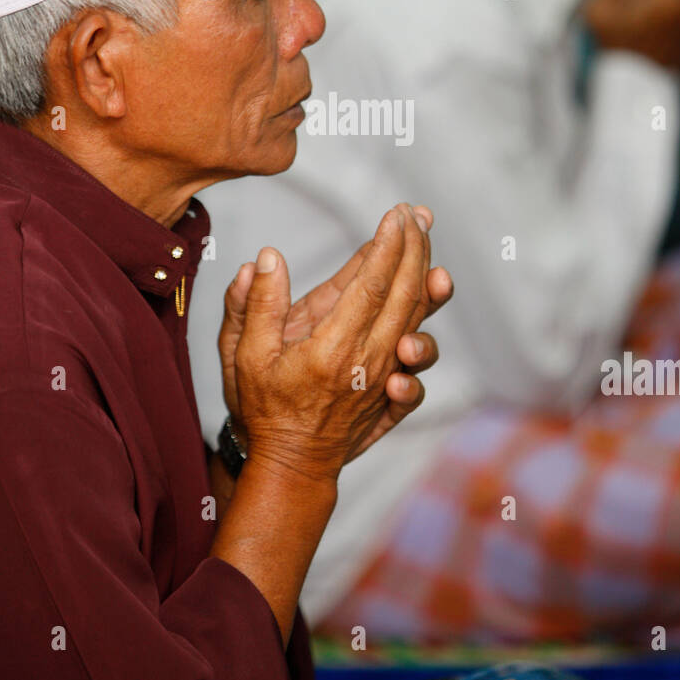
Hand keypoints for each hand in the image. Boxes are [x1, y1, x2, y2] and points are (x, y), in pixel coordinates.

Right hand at [217, 203, 452, 480]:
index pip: (372, 283)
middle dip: (415, 250)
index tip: (396, 213)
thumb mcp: (244, 355)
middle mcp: (368, 361)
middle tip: (417, 216)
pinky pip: (420, 372)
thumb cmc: (262, 407)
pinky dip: (427, 348)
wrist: (288, 467)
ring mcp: (384, 381)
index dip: (389, 244)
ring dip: (430, 290)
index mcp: (333, 346)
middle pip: (405, 296)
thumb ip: (256, 305)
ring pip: (417, 327)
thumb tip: (265, 258)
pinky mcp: (391, 400)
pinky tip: (428, 322)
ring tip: (435, 261)